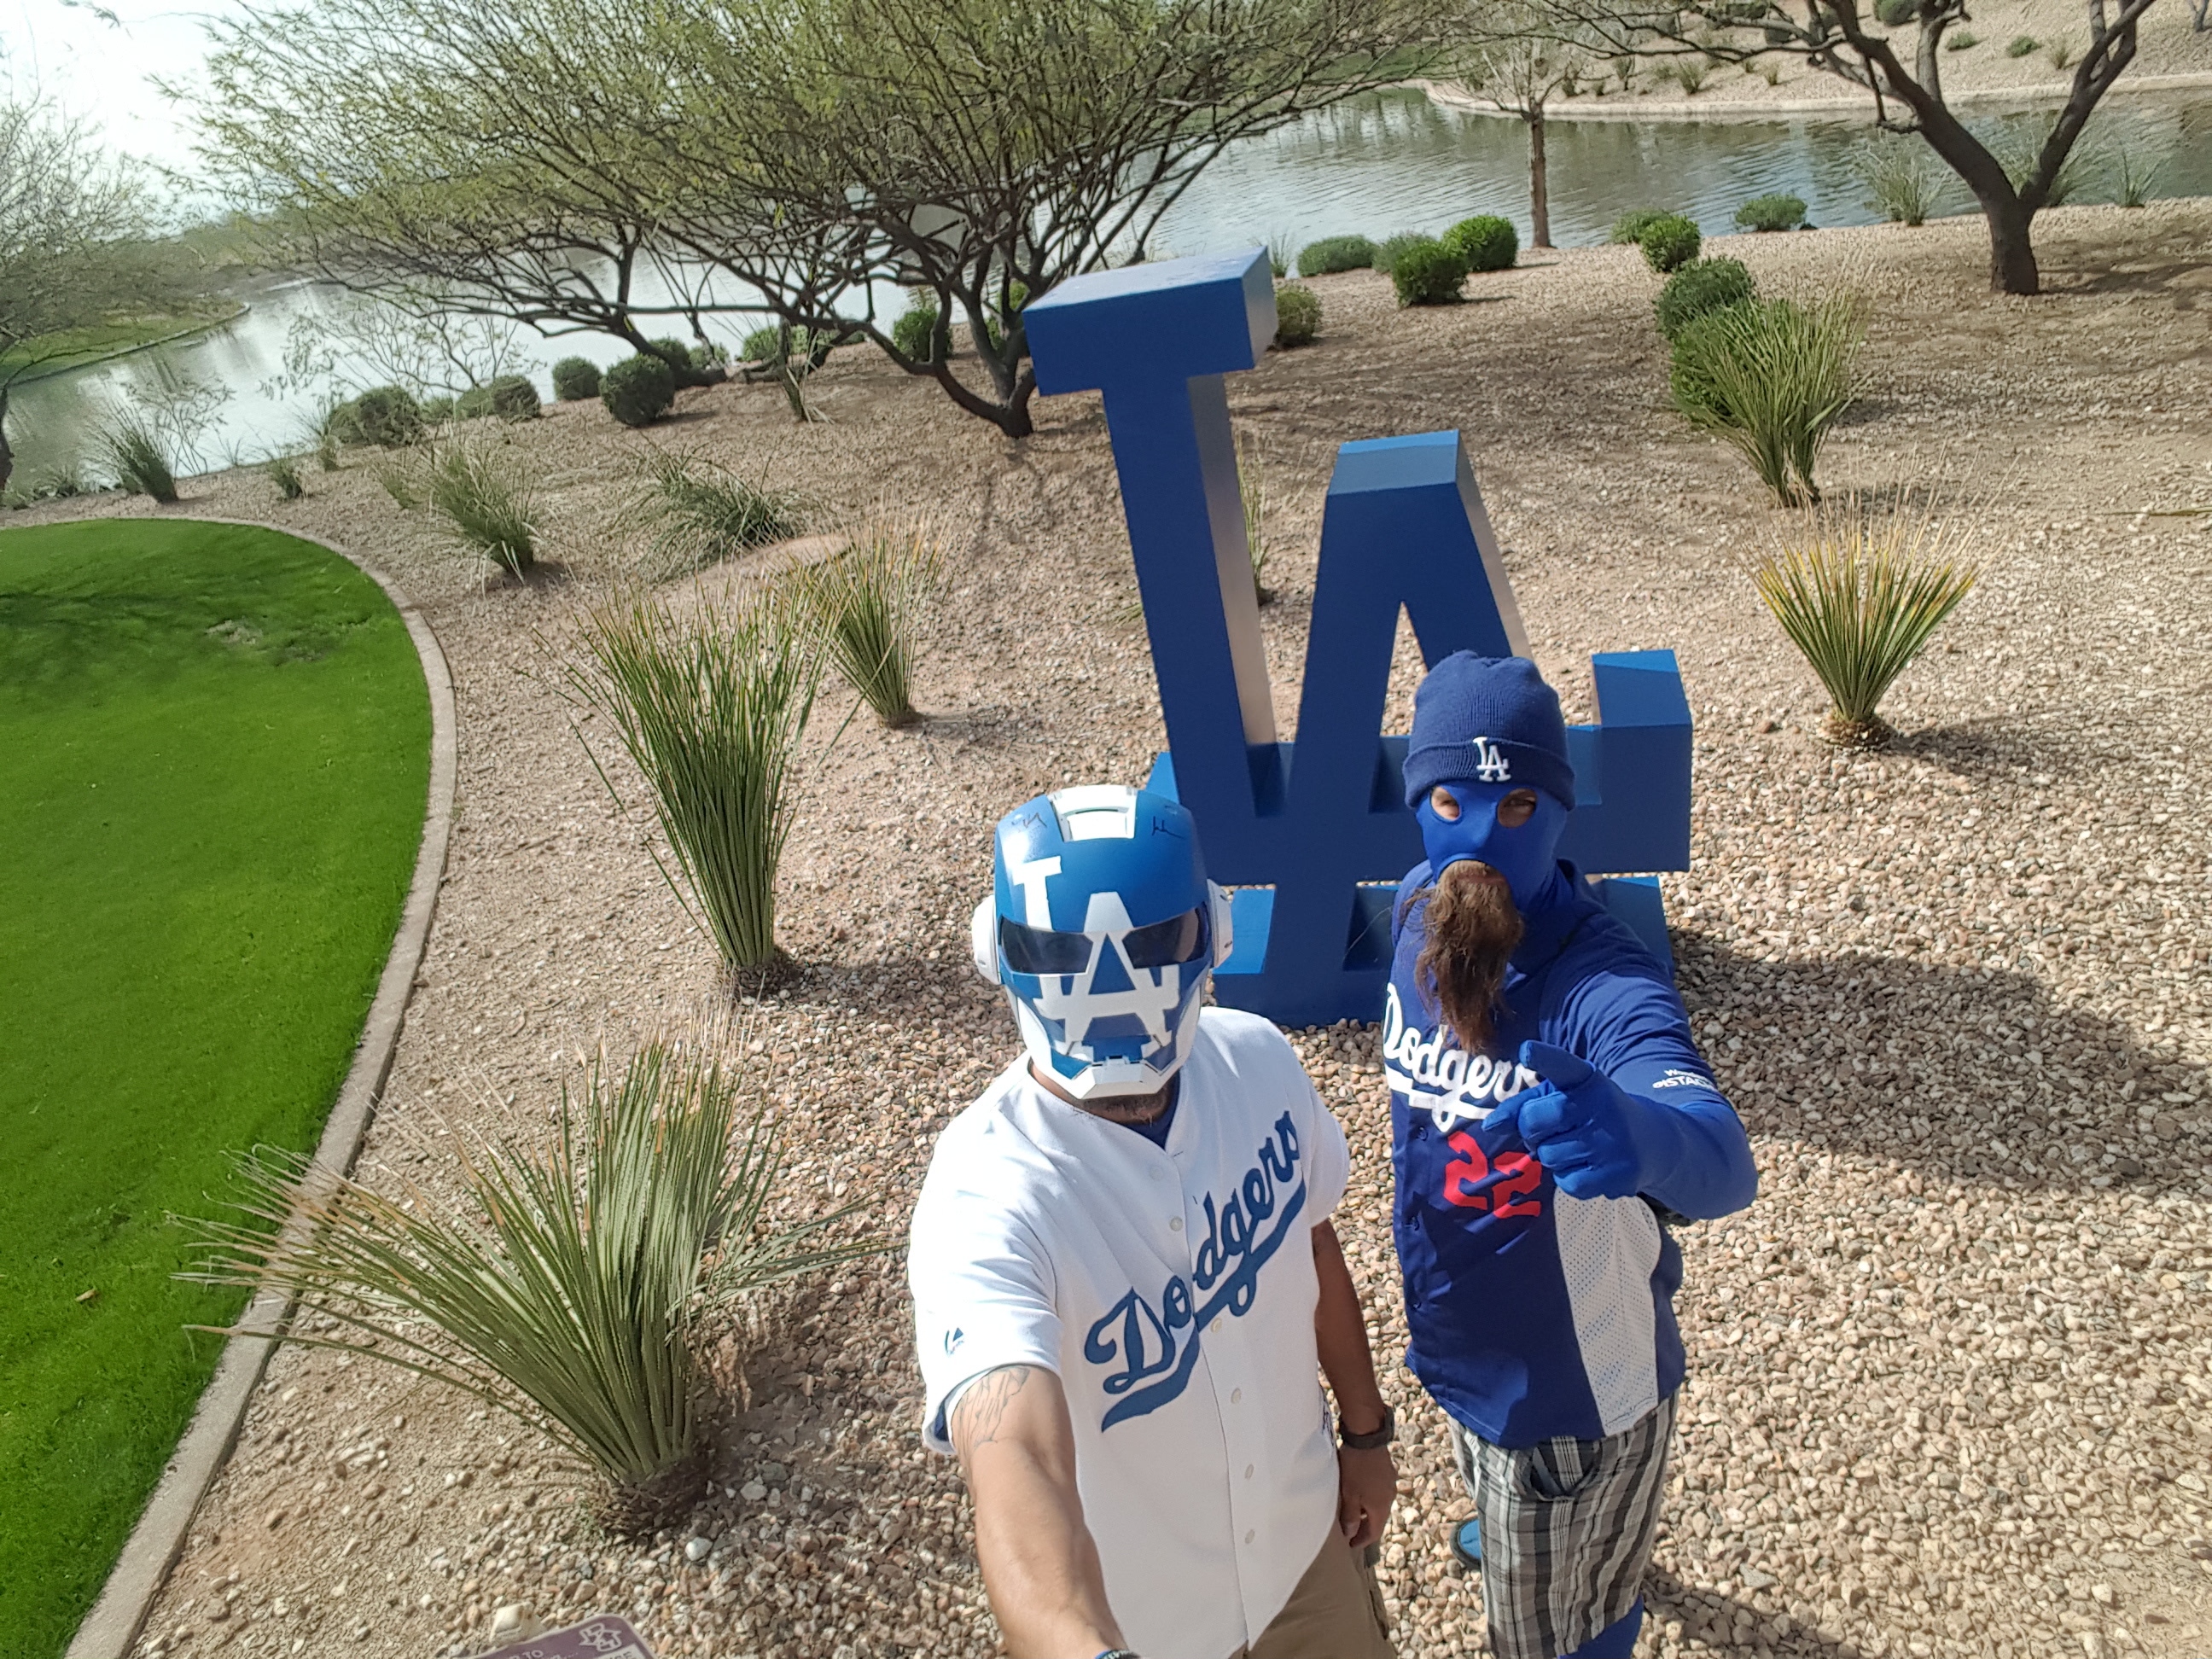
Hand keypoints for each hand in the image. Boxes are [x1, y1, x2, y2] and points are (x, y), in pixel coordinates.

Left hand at [1335, 1444, 1395, 1549]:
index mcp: (1381, 1507)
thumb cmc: (1356, 1467)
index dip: (1361, 1541)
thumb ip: (1351, 1515)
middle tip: (1351, 1532)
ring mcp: (1390, 1484)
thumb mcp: (1349, 1494)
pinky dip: (1370, 1499)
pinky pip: (1379, 1493)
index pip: (1374, 1532)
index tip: (1350, 1545)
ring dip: (1367, 1512)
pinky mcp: (1387, 1472)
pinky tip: (1359, 1493)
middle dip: (1365, 1527)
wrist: (1368, 1436)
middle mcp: (1389, 1498)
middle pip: (1378, 1519)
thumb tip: (1350, 1534)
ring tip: (1353, 1514)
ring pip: (1379, 1505)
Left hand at [1483, 1040, 1652, 1200]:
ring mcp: (1612, 1141)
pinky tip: (1589, 1165)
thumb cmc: (1591, 1114)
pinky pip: (1567, 1182)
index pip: (1561, 1065)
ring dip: (1552, 1156)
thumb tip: (1490, 1126)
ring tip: (1576, 1147)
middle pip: (1533, 1123)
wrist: (1652, 1141)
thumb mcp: (1563, 1097)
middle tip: (1553, 1130)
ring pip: (1548, 1156)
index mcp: (1587, 1078)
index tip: (1527, 1051)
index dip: (1543, 1057)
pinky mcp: (1618, 1173)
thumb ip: (1524, 1105)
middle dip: (1532, 1131)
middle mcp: (1601, 1105)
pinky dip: (1569, 1179)